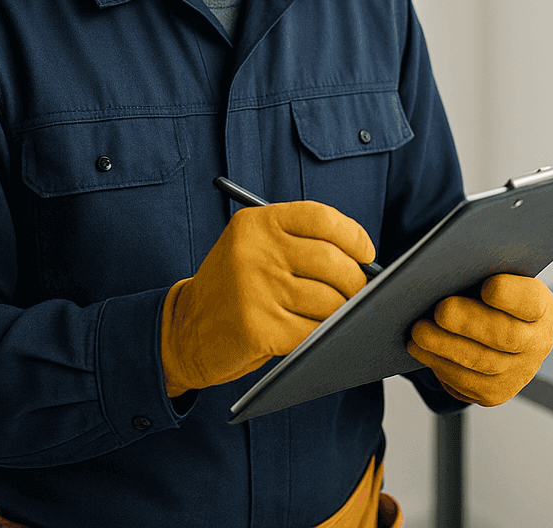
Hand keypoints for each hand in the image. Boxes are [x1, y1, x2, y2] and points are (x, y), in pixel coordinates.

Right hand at [161, 200, 375, 395]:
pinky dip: (322, 334)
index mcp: (256, 223)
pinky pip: (313, 331)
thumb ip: (299, 244)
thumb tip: (362, 260)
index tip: (366, 252)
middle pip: (331, 260)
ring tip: (336, 314)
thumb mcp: (254, 248)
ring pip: (327, 300)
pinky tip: (314, 332)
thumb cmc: (234, 288)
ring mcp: (255, 290)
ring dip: (341, 311)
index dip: (352, 235)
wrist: (186, 329)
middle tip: (358, 291)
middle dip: (355, 280)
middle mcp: (254, 251)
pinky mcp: (258, 328)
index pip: (320, 218)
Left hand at [407, 274, 552, 405]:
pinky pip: (467, 383)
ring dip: (445, 346)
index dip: (511, 296)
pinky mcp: (496, 392)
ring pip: (482, 363)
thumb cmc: (489, 299)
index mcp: (541, 307)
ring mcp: (519, 372)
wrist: (496, 335)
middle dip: (469, 322)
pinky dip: (441, 365)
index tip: (487, 287)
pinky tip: (421, 351)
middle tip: (440, 310)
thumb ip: (482, 272)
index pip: (532, 302)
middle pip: (505, 336)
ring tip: (419, 332)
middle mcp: (538, 343)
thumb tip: (449, 270)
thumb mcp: (494, 279)